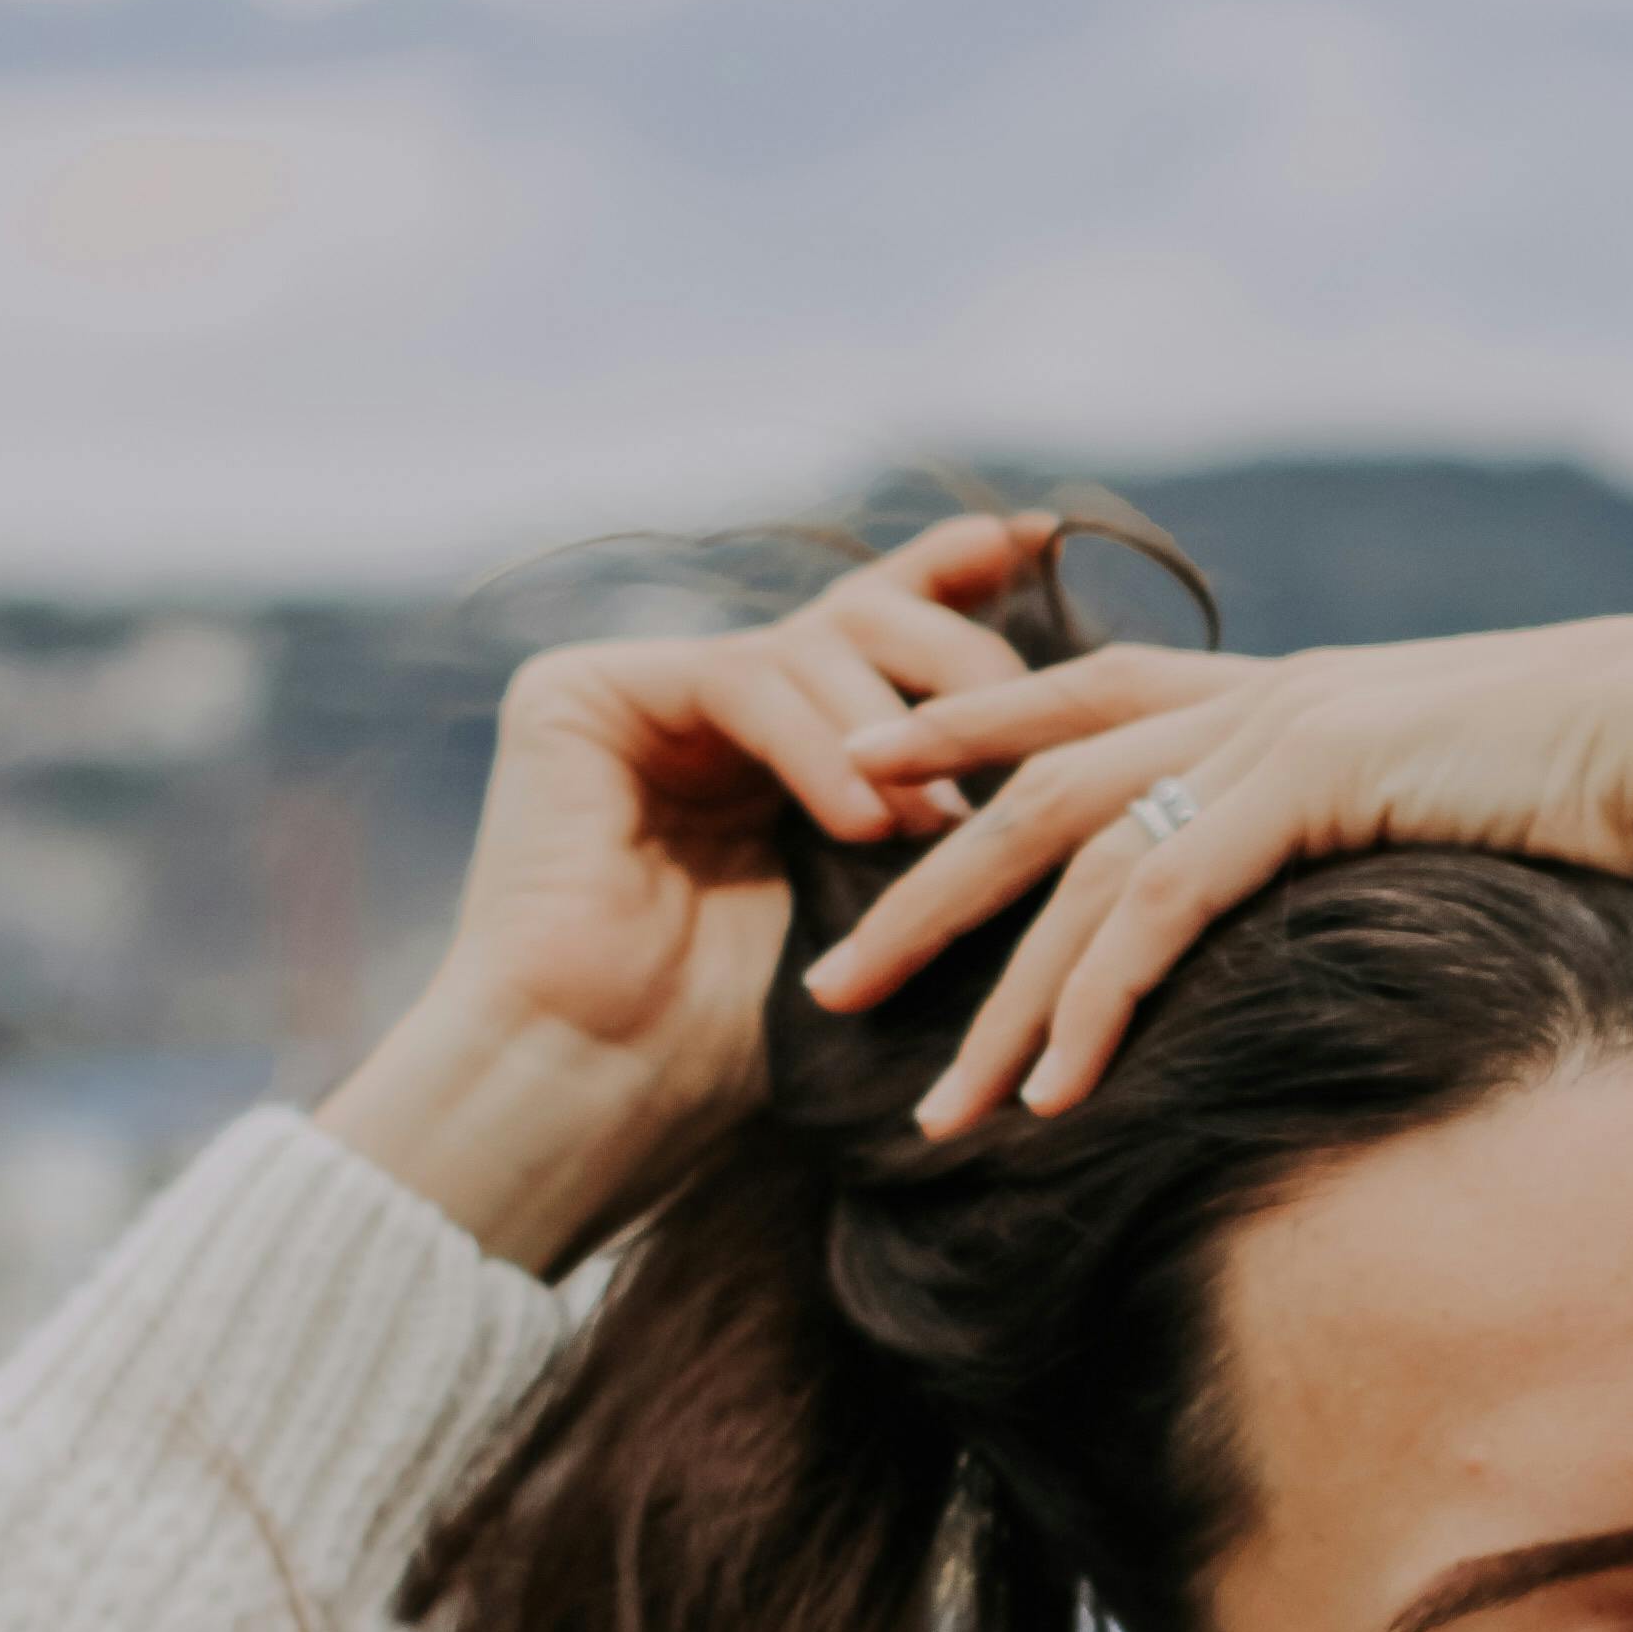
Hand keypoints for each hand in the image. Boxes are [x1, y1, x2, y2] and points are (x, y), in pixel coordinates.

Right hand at [319, 514, 1040, 1263]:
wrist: (604, 1093)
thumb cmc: (741, 1046)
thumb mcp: (881, 913)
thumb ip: (930, 815)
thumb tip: (1056, 748)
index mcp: (778, 749)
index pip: (878, 637)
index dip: (956, 578)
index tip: (1039, 538)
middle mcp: (707, 706)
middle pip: (857, 617)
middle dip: (954, 655)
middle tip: (1021, 722)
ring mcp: (639, 693)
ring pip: (807, 642)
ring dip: (890, 730)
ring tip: (938, 825)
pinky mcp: (576, 696)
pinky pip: (736, 678)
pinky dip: (814, 746)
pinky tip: (864, 823)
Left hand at [806, 610, 1632, 1128]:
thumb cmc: (1609, 786)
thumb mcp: (1454, 803)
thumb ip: (1365, 836)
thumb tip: (1339, 904)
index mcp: (1275, 695)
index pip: (1071, 708)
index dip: (954, 746)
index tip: (858, 809)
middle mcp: (1254, 699)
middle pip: (1026, 789)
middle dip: (914, 890)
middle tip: (828, 990)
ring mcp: (1278, 733)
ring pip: (1076, 866)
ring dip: (991, 995)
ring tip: (927, 1105)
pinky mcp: (1314, 782)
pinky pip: (1164, 906)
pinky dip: (1095, 1003)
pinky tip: (1049, 1092)